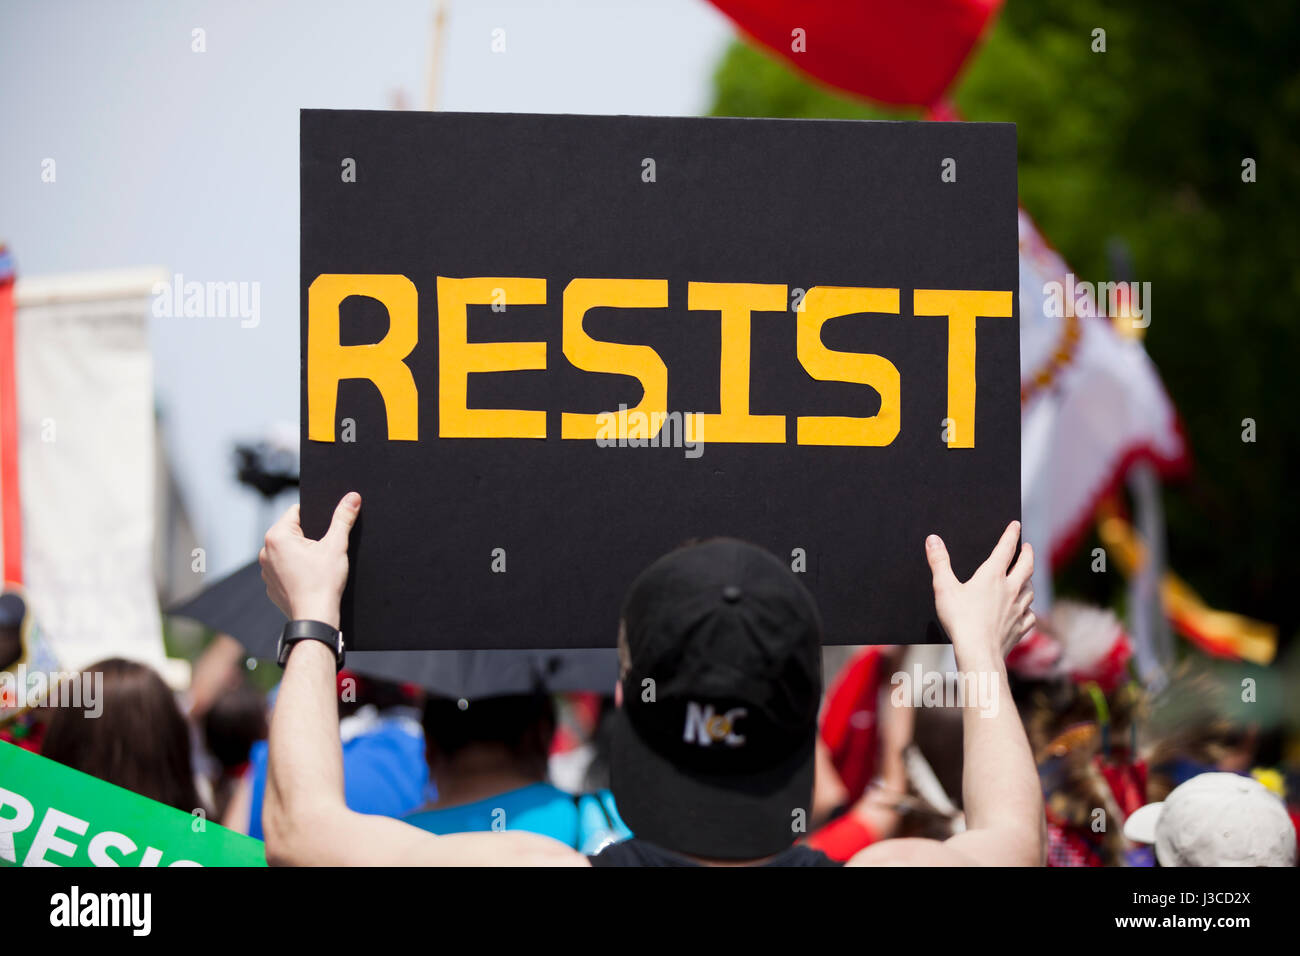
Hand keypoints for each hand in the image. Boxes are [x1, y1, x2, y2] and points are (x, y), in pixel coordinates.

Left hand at [259, 493, 360, 627]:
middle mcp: (265, 551)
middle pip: (292, 532)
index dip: (315, 518)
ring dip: (300, 554)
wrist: (315, 618)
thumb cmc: (323, 582)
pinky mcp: (270, 585)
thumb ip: (343, 518)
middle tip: (324, 550)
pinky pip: (283, 569)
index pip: (296, 512)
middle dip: (308, 537)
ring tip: (317, 566)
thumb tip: (352, 497)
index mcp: (277, 536)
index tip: (325, 531)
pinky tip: (309, 578)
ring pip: (287, 551)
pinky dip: (295, 570)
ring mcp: (265, 570)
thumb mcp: (336, 546)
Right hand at [925, 520, 1033, 663]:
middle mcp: (1010, 590)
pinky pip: (1030, 616)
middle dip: (1028, 554)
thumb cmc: (960, 620)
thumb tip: (933, 539)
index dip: (1011, 534)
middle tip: (1028, 547)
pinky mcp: (1019, 627)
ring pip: (1030, 590)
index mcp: (993, 576)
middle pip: (1026, 567)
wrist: (979, 652)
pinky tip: (1026, 612)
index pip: (1006, 549)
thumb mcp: (944, 588)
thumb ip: (939, 562)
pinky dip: (1029, 610)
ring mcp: (1018, 609)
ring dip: (1029, 580)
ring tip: (1026, 577)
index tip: (1016, 524)